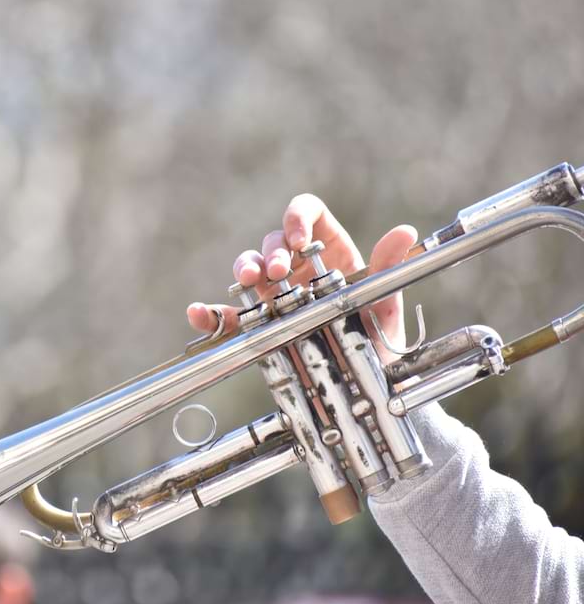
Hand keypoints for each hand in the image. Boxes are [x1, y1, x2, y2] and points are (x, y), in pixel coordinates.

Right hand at [186, 194, 415, 355]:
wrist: (366, 387)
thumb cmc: (379, 342)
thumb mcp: (386, 305)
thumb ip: (389, 269)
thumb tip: (404, 233)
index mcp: (329, 252)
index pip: (308, 215)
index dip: (297, 217)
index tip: (297, 238)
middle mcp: (298, 268)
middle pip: (272, 242)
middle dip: (270, 253)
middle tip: (278, 273)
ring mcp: (275, 295)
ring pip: (248, 269)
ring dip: (243, 269)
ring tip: (247, 282)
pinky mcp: (258, 325)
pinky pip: (229, 316)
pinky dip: (210, 313)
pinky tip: (199, 313)